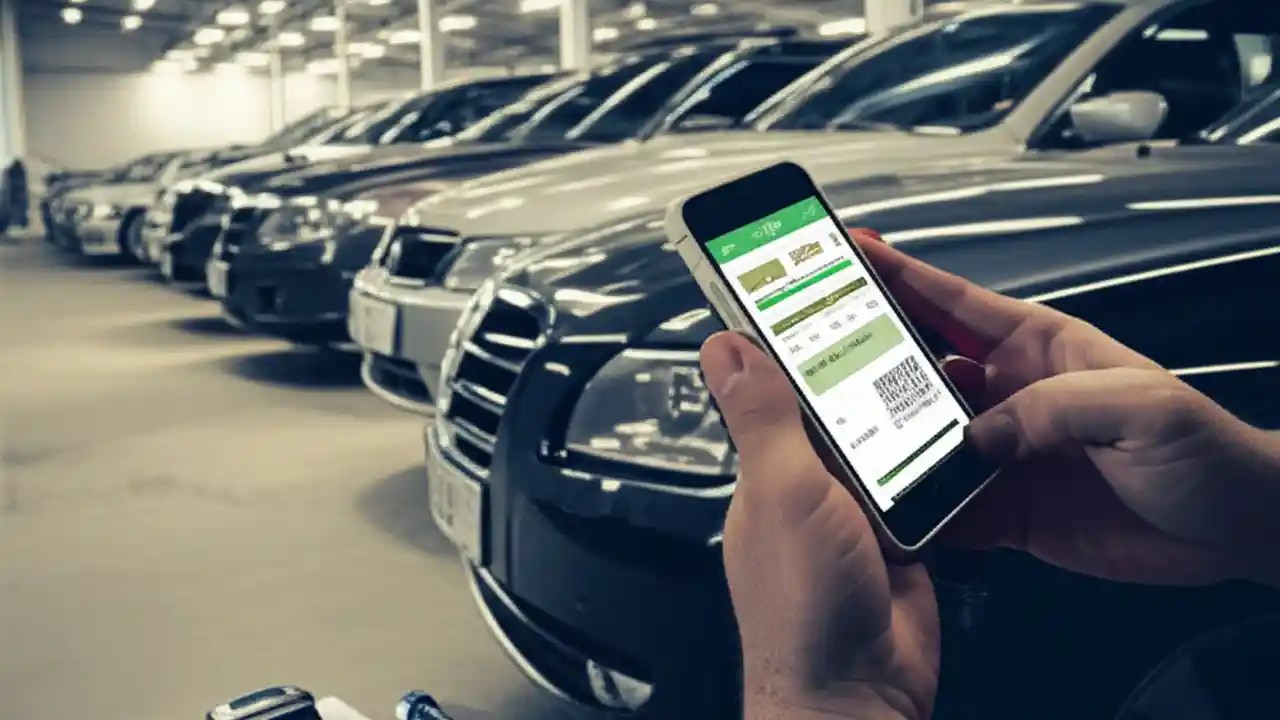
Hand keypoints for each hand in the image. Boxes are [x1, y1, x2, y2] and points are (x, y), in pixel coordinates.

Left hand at [702, 332, 937, 719]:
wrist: (858, 690)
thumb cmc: (802, 609)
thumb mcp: (781, 493)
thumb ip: (762, 418)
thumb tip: (725, 347)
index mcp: (766, 467)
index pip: (771, 384)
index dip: (785, 338)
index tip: (800, 285)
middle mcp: (805, 484)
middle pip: (835, 405)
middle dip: (858, 372)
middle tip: (886, 319)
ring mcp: (851, 510)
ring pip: (880, 439)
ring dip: (900, 418)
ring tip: (922, 372)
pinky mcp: (897, 533)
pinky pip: (917, 480)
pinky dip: (932, 464)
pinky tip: (946, 437)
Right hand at [856, 233, 1279, 586]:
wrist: (1236, 530)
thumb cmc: (1204, 449)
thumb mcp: (1139, 404)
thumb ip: (1054, 407)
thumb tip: (978, 435)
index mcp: (1038, 347)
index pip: (952, 303)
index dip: (899, 276)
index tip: (849, 255)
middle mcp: (1009, 394)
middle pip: (919, 372)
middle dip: (870, 365)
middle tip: (819, 364)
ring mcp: (1003, 453)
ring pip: (921, 440)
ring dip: (885, 444)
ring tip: (844, 443)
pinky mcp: (1004, 509)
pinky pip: (944, 506)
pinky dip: (914, 510)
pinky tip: (889, 509)